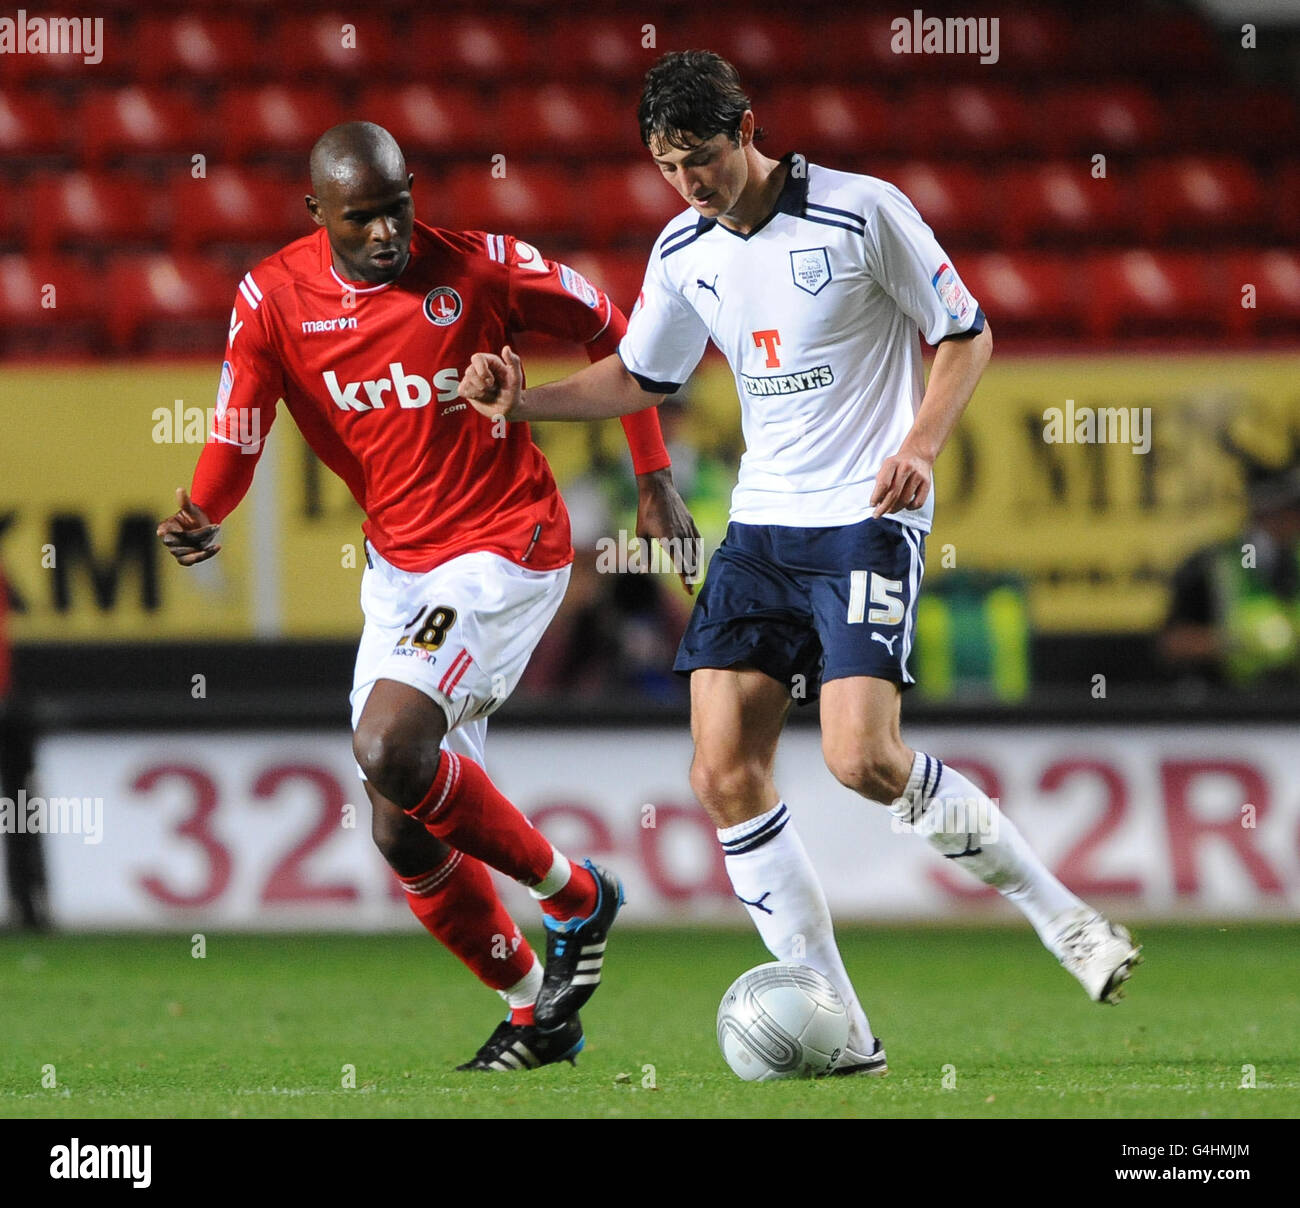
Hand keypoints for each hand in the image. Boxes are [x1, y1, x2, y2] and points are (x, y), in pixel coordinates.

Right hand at [157, 487, 220, 565]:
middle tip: (214, 526)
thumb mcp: (191, 508)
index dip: (165, 531)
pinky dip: (205, 555)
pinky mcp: (186, 558)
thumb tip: (180, 490)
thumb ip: (184, 502)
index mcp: (166, 527)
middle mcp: (169, 540)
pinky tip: (217, 547)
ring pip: (187, 552)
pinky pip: (193, 560)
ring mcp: (176, 551)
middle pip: (180, 541)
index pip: (164, 530)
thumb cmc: (193, 515)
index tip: (165, 531)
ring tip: (215, 537)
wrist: (202, 525)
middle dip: (197, 535)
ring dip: (203, 546)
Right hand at [460, 344, 524, 421]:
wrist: (508, 408)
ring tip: (489, 393)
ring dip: (480, 391)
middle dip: (482, 384)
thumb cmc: (513, 390)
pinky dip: (473, 395)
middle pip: (469, 371)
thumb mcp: (516, 377)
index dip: (481, 369)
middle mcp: (479, 367)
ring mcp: (471, 378)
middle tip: (493, 388)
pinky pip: (461, 390)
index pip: (477, 358)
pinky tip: (482, 396)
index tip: (491, 381)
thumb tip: (506, 348)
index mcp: (490, 361)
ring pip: (466, 382)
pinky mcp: (466, 388)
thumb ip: (513, 362)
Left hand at [635, 467, 702, 594]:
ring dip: (695, 565)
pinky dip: (698, 550)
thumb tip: (644, 570)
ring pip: (695, 552)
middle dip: (690, 576)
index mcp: (668, 541)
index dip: (685, 580)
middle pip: (690, 562)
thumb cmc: (646, 512)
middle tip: (690, 588)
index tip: (689, 591)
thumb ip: (645, 553)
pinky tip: (697, 555)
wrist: (658, 489)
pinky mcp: (691, 522)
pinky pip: (697, 540)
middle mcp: (681, 537)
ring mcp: (688, 529)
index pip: (680, 566)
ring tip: (694, 576)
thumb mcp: (642, 533)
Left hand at [871, 444, 933, 517]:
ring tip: (889, 510)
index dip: (876, 497)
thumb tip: (877, 503)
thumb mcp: (886, 467)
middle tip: (877, 514)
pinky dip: (910, 508)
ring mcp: (918, 475)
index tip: (872, 505)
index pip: (883, 484)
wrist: (918, 455)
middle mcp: (906, 467)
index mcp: (892, 463)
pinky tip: (905, 506)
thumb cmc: (898, 465)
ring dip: (895, 509)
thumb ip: (881, 482)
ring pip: (905, 500)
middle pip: (893, 494)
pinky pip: (918, 502)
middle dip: (883, 507)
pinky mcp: (927, 482)